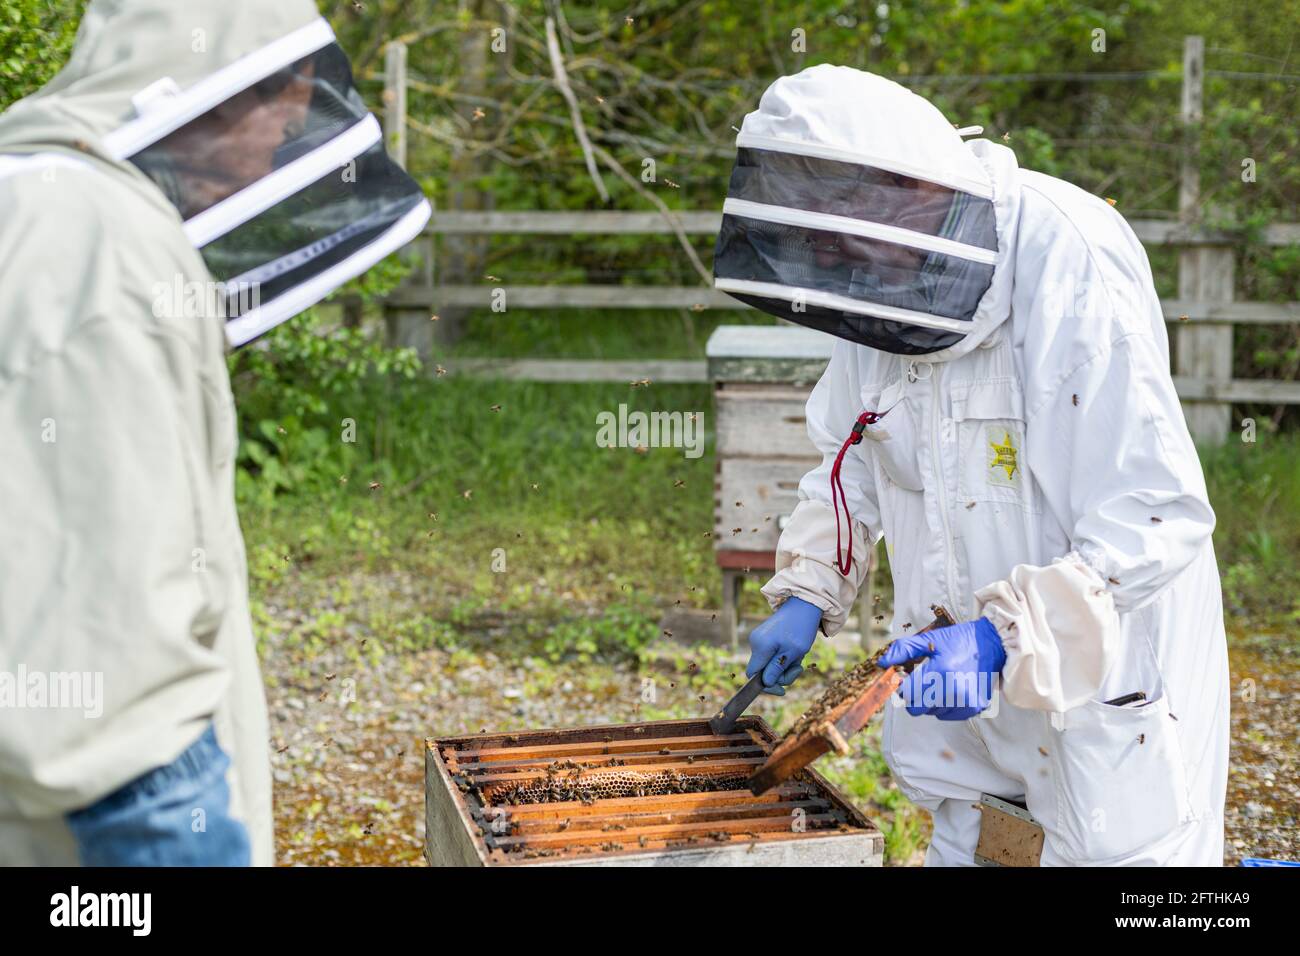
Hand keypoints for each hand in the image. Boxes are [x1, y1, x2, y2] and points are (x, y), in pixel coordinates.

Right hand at [746, 597, 821, 694]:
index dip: (766, 686)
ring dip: (785, 666)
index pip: (753, 675)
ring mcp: (759, 639)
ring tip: (799, 656)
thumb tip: (766, 683)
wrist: (804, 604)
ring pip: (769, 664)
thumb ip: (777, 669)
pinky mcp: (765, 637)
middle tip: (799, 668)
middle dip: (781, 674)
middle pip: (763, 671)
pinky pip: (772, 655)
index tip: (782, 691)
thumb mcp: (793, 652)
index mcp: (760, 647)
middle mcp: (755, 642)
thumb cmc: (800, 627)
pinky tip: (794, 651)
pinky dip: (784, 657)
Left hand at [879, 617, 1005, 719]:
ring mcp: (966, 702)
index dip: (902, 687)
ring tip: (941, 682)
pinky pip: (948, 716)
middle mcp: (953, 690)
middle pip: (917, 709)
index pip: (908, 694)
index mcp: (940, 672)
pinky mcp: (974, 708)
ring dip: (930, 702)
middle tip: (923, 681)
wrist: (992, 644)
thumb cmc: (958, 640)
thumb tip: (882, 663)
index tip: (906, 679)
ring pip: (932, 713)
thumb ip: (903, 650)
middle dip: (915, 697)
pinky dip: (945, 706)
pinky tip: (952, 689)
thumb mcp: (929, 640)